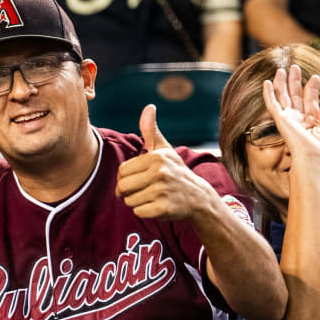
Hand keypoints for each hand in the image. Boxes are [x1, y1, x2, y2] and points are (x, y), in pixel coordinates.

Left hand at [115, 105, 216, 220]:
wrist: (198, 197)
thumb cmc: (175, 171)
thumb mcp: (164, 150)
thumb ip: (151, 131)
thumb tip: (149, 107)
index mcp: (156, 158)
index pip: (122, 171)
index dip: (126, 178)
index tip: (138, 178)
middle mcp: (159, 173)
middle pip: (122, 187)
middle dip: (128, 192)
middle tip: (143, 190)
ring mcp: (162, 191)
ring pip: (129, 201)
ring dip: (135, 202)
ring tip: (151, 197)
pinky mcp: (163, 209)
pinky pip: (138, 212)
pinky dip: (144, 212)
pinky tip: (156, 206)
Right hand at [263, 65, 319, 177]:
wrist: (314, 161)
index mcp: (311, 123)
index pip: (310, 102)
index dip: (312, 89)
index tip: (315, 78)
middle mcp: (298, 120)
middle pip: (295, 97)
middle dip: (294, 82)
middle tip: (295, 67)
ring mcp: (288, 120)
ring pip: (282, 97)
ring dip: (281, 83)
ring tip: (281, 70)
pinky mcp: (280, 120)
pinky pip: (272, 104)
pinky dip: (268, 93)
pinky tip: (266, 83)